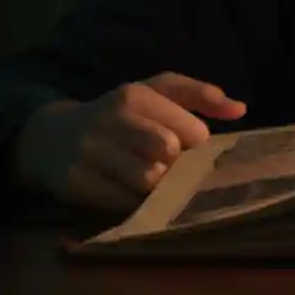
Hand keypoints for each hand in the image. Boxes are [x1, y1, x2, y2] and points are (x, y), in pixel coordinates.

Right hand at [14, 72, 246, 212]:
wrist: (52, 136)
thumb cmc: (119, 114)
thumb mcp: (155, 93)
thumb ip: (200, 95)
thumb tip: (241, 109)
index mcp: (135, 95)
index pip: (191, 130)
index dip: (193, 142)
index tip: (182, 142)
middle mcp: (111, 119)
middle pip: (169, 153)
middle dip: (174, 164)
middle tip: (164, 162)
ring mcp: (91, 152)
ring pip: (148, 180)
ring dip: (155, 185)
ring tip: (145, 175)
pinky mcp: (76, 183)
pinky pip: (123, 202)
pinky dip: (132, 200)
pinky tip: (125, 188)